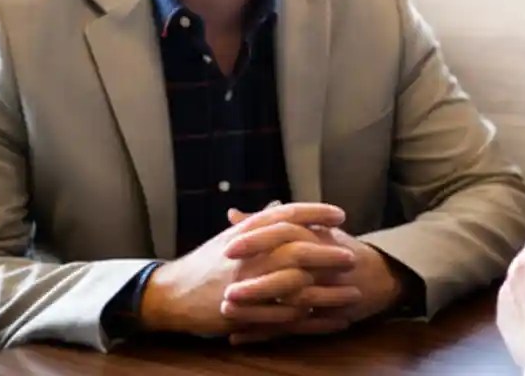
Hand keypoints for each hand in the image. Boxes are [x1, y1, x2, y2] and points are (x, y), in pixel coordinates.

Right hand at [139, 203, 359, 337]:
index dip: (316, 212)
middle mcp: (248, 255)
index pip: (287, 215)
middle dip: (328, 253)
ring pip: (296, 286)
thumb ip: (258, 222)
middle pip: (297, 249)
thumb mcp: (231, 237)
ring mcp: (246, 284)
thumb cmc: (206, 263)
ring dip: (328, 291)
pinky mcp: (245, 312)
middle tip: (352, 256)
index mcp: (247, 232)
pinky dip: (311, 319)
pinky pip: (284, 317)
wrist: (172, 294)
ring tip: (353, 292)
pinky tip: (331, 319)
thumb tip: (280, 205)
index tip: (340, 215)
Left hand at [227, 224, 404, 328]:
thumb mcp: (309, 229)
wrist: (381, 275)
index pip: (285, 233)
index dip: (257, 241)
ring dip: (259, 308)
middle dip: (256, 279)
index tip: (228, 248)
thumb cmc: (337, 248)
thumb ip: (268, 222)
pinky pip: (295, 326)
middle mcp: (322, 263)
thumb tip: (233, 214)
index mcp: (316, 237)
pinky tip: (240, 336)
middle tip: (226, 287)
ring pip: (291, 300)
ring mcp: (328, 290)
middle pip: (288, 269)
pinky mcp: (328, 314)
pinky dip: (267, 332)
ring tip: (228, 311)